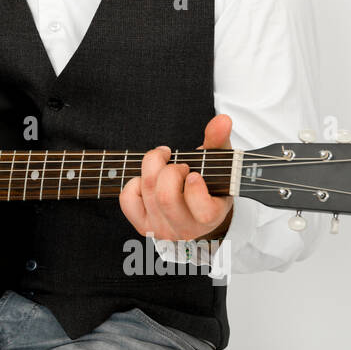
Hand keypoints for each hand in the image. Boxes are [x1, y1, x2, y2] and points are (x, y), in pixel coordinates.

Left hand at [118, 114, 234, 242]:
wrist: (193, 206)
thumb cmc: (208, 181)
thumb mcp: (218, 162)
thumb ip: (219, 140)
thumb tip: (222, 120)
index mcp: (212, 217)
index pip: (203, 210)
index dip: (195, 187)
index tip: (194, 173)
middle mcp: (187, 229)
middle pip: (165, 197)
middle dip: (169, 170)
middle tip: (179, 165)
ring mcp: (163, 230)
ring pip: (147, 192)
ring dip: (152, 168)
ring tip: (164, 165)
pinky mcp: (143, 226)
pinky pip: (128, 199)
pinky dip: (134, 182)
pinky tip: (147, 180)